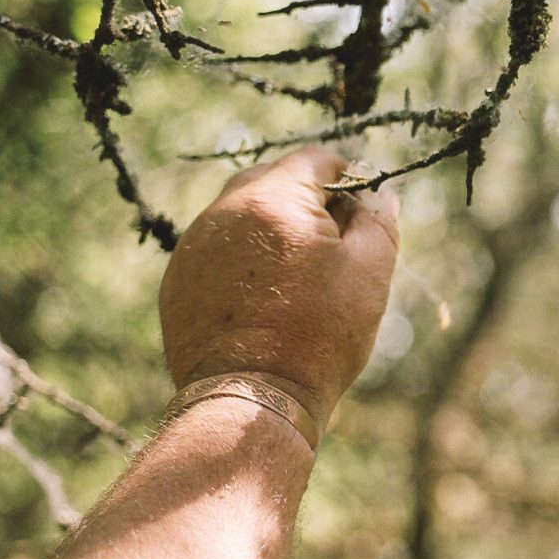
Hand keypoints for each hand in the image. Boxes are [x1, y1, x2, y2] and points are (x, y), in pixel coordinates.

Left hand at [159, 148, 399, 432]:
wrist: (251, 398)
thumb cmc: (319, 335)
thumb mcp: (369, 274)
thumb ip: (379, 222)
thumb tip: (380, 195)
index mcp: (274, 199)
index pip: (314, 160)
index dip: (347, 177)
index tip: (363, 207)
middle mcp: (225, 211)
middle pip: (272, 180)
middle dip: (306, 200)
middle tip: (335, 242)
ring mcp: (194, 245)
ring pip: (241, 216)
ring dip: (273, 231)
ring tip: (301, 277)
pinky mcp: (178, 279)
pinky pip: (217, 251)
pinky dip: (244, 261)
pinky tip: (268, 299)